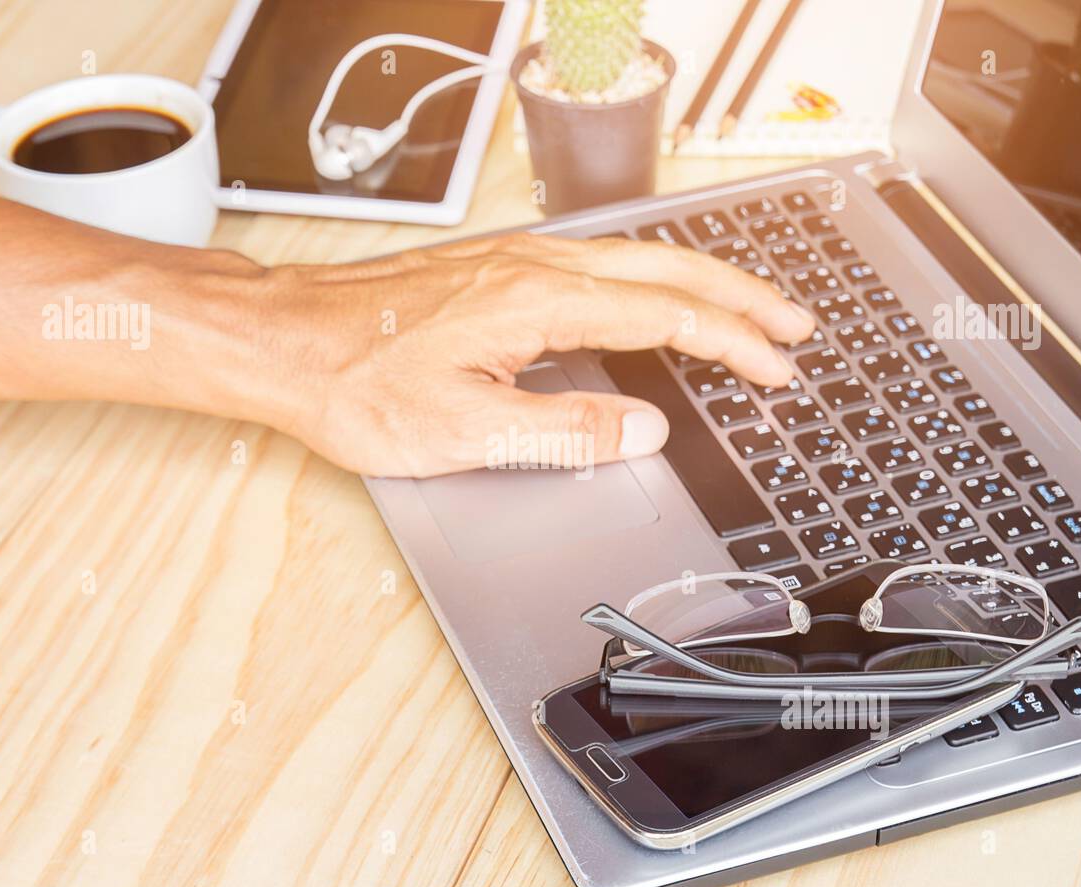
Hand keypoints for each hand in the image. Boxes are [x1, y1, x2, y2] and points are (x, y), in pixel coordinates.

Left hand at [264, 233, 814, 476]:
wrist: (284, 340)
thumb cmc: (354, 382)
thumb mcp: (464, 430)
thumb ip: (563, 431)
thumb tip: (643, 429)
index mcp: (537, 301)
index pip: (664, 315)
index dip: (731, 343)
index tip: (776, 368)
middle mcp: (534, 267)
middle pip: (666, 270)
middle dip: (742, 296)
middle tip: (796, 324)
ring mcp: (516, 262)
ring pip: (636, 261)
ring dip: (702, 285)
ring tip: (748, 312)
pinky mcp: (497, 272)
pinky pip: (601, 266)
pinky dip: (653, 284)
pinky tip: (656, 302)